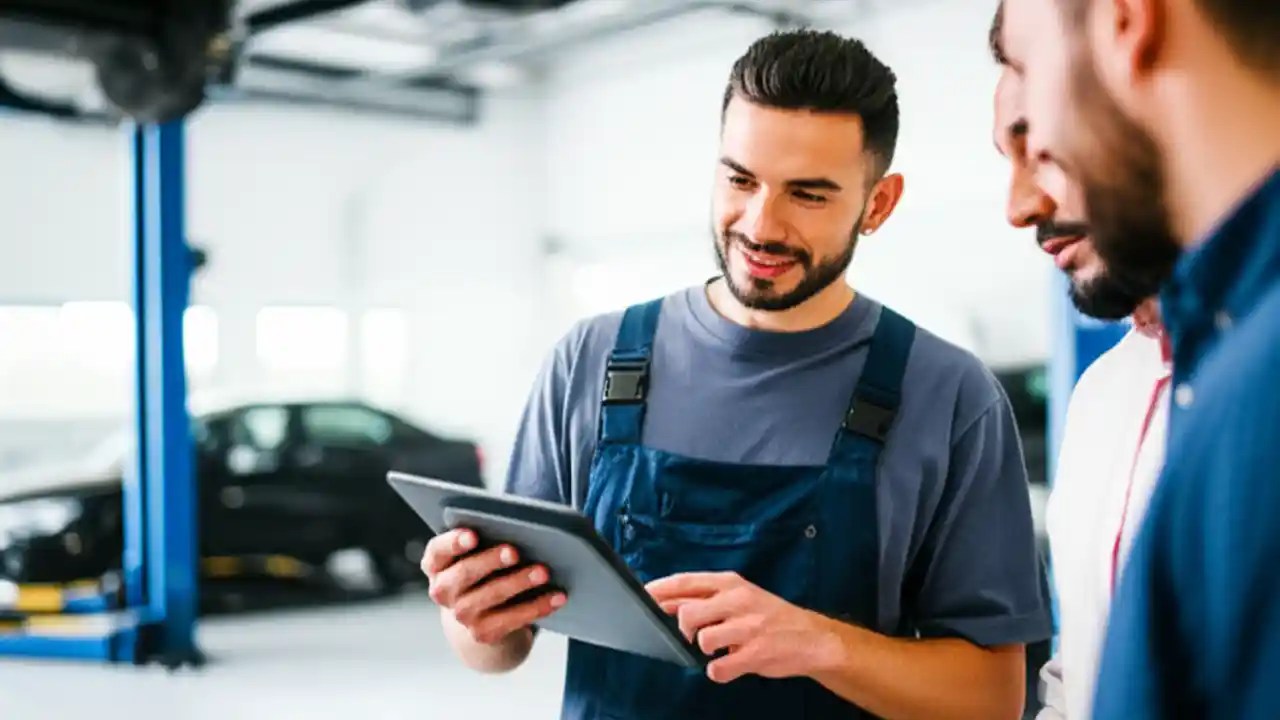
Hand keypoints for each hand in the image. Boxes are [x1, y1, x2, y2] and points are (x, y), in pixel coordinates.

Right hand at [421, 528, 565, 644]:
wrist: (482, 614)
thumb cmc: (484, 568)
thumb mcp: (478, 551)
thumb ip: (487, 536)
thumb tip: (521, 526)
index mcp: (436, 564)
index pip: (438, 551)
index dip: (453, 543)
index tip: (473, 535)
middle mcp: (443, 591)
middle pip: (464, 573)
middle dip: (491, 561)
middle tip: (515, 551)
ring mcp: (461, 615)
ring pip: (489, 597)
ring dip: (518, 583)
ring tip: (543, 572)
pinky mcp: (482, 633)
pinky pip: (511, 620)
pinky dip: (536, 607)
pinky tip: (557, 596)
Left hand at [647, 571, 837, 683]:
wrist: (813, 638)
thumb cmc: (770, 617)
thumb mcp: (740, 597)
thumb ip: (705, 599)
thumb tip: (664, 602)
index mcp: (732, 583)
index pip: (686, 582)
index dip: (660, 590)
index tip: (642, 597)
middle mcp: (739, 601)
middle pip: (688, 614)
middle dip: (682, 630)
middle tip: (691, 638)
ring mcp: (748, 627)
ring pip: (703, 641)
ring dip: (705, 651)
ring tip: (722, 649)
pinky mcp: (756, 653)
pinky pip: (719, 668)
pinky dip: (719, 672)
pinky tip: (730, 665)